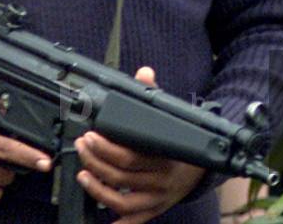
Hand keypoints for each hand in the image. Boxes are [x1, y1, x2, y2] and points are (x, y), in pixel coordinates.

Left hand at [75, 67, 206, 223]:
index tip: (90, 135)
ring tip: (82, 173)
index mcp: (166, 155)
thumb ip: (153, 95)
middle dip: (96, 161)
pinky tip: (96, 221)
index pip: (131, 155)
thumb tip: (144, 73)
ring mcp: (158, 199)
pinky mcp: (154, 211)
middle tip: (81, 146)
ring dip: (98, 189)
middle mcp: (162, 180)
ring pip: (122, 202)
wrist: (201, 169)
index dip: (106, 147)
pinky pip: (133, 222)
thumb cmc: (179, 142)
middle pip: (122, 176)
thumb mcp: (169, 117)